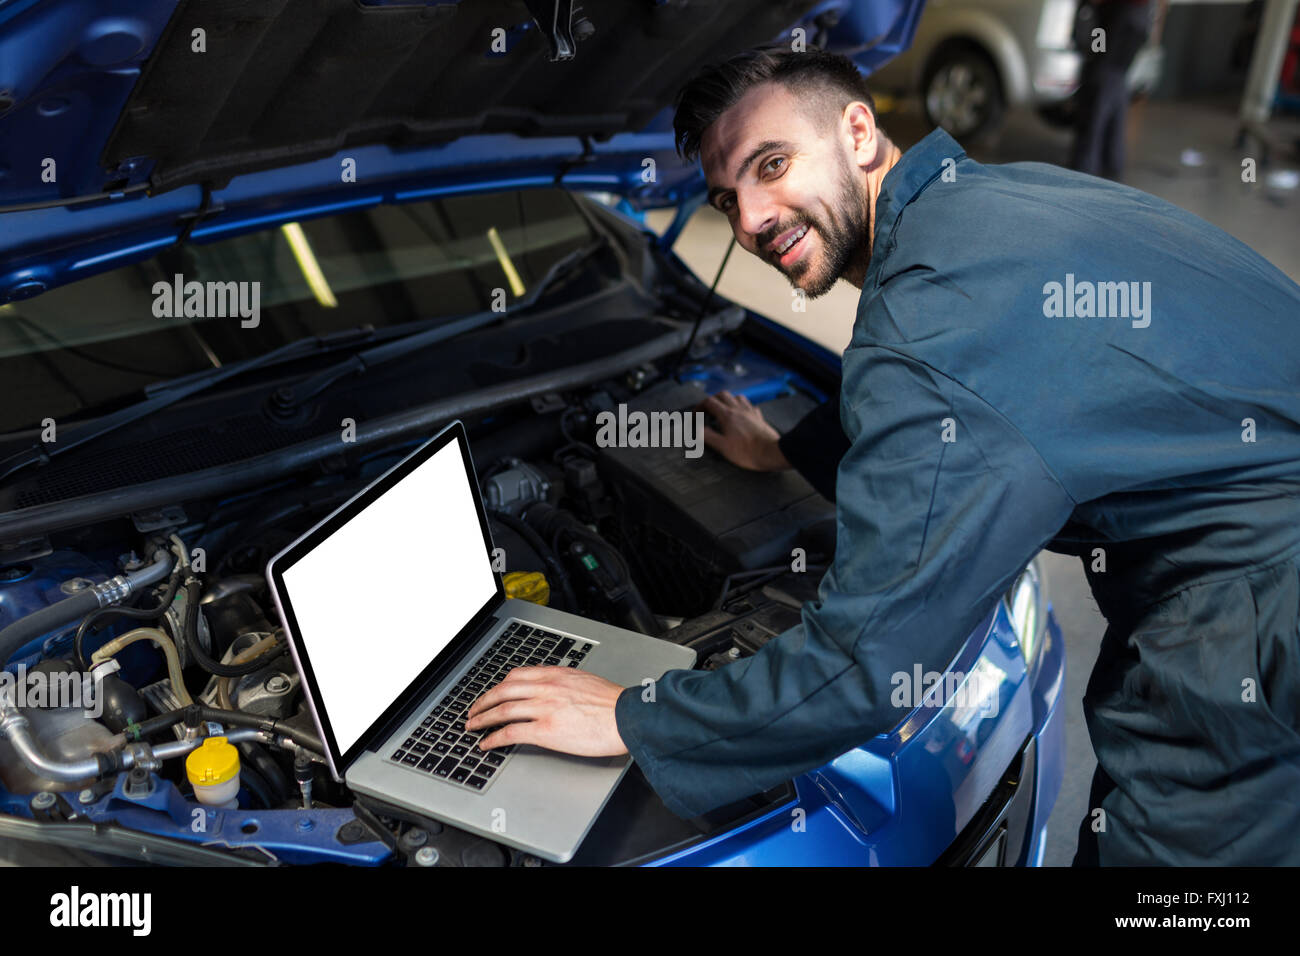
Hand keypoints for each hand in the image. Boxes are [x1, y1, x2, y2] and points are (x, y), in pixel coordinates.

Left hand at [464, 667, 627, 756]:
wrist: (628, 716)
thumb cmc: (614, 703)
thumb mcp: (585, 681)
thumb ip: (565, 684)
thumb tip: (557, 691)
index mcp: (555, 674)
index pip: (516, 675)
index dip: (499, 686)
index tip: (493, 693)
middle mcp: (545, 687)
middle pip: (503, 691)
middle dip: (483, 701)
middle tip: (473, 711)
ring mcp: (543, 708)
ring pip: (502, 710)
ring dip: (482, 719)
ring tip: (472, 727)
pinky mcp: (545, 730)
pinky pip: (510, 733)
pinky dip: (493, 738)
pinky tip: (486, 744)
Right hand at [697, 391, 790, 470]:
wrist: (771, 453)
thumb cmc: (747, 452)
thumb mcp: (723, 447)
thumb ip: (708, 436)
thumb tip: (697, 429)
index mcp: (727, 415)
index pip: (709, 402)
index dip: (699, 407)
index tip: (695, 416)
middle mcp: (738, 409)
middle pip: (722, 395)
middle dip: (712, 400)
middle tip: (707, 411)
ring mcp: (750, 411)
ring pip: (736, 397)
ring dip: (727, 400)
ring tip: (723, 410)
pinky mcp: (758, 417)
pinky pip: (749, 405)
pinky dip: (741, 406)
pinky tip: (741, 414)